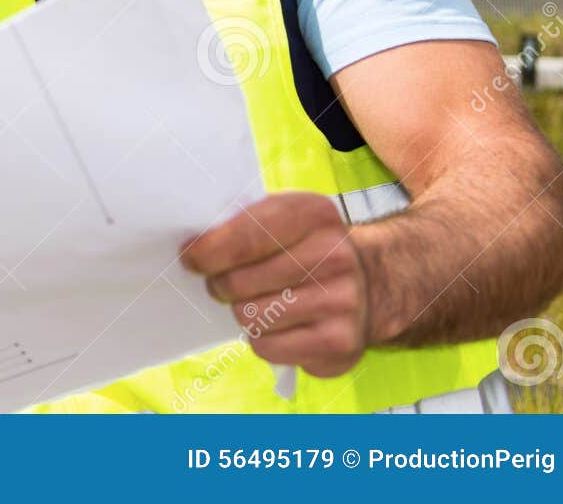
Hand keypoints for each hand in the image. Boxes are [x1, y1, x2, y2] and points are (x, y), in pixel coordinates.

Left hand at [180, 192, 370, 378]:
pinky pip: (267, 347)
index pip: (244, 237)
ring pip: (250, 318)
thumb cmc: (306, 247)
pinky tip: (281, 325)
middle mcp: (335, 256)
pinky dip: (262, 339)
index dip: (207, 252)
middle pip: (238, 283)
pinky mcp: (340, 343)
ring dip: (242, 313)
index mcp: (315, 215)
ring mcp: (342, 302)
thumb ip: (240, 224)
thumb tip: (193, 250)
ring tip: (259, 302)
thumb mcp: (283, 216)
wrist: (371, 283)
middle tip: (224, 284)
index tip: (191, 259)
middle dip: (220, 285)